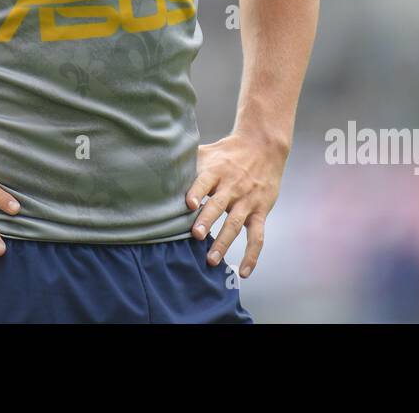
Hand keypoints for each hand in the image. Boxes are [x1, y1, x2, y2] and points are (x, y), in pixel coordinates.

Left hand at [185, 132, 287, 277]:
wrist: (262, 146)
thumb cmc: (227, 152)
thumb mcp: (207, 152)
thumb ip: (186, 163)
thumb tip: (156, 171)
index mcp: (216, 170)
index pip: (205, 181)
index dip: (197, 192)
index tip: (188, 204)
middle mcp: (232, 186)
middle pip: (219, 204)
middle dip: (207, 220)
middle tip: (196, 235)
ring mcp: (247, 200)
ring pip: (235, 223)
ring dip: (224, 242)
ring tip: (211, 259)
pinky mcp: (260, 211)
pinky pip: (257, 236)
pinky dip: (252, 255)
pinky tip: (244, 272)